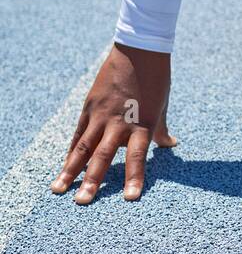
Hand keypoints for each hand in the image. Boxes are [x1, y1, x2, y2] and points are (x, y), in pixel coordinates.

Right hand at [50, 43, 175, 204]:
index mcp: (143, 125)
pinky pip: (79, 133)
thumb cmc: (156, 80)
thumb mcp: (162, 106)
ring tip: (58, 189)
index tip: (130, 199)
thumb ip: (162, 130)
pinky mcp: (90, 106)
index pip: (137, 157)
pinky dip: (71, 151)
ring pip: (83, 147)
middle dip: (92, 181)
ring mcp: (102, 115)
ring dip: (70, 170)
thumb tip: (171, 144)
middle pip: (103, 156)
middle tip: (82, 202)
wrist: (139, 50)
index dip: (134, 178)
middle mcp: (120, 123)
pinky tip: (65, 166)